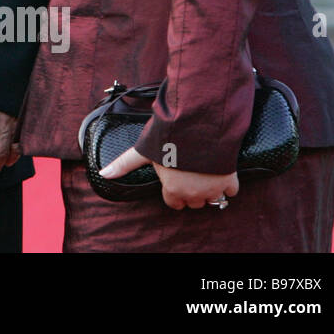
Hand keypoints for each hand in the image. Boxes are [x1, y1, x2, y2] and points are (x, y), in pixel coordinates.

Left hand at [101, 148, 239, 209]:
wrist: (199, 129)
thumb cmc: (168, 140)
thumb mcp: (143, 151)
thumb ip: (124, 164)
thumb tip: (103, 174)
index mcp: (173, 191)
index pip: (173, 203)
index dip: (172, 192)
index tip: (172, 180)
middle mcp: (194, 195)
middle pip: (193, 203)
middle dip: (190, 191)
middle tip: (187, 173)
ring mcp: (213, 190)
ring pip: (211, 198)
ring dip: (208, 189)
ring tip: (201, 172)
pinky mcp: (230, 181)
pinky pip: (230, 191)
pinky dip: (227, 184)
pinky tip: (219, 171)